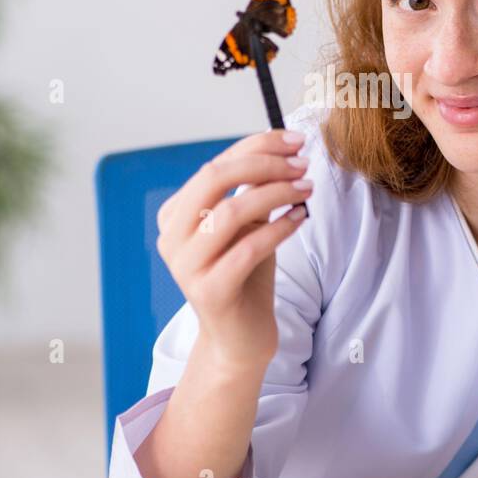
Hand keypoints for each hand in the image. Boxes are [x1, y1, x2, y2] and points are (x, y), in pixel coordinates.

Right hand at [155, 129, 313, 369]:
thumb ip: (253, 189)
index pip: (215, 165)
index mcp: (175, 215)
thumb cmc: (245, 274)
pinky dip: (279, 227)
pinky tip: (300, 217)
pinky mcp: (209, 291)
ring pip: (231, 211)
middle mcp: (171, 238)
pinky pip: (248, 248)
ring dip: (276, 193)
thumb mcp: (247, 225)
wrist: (239, 337)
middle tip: (302, 164)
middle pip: (214, 179)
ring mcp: (185, 266)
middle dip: (265, 164)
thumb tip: (283, 147)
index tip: (295, 141)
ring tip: (307, 190)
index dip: (257, 146)